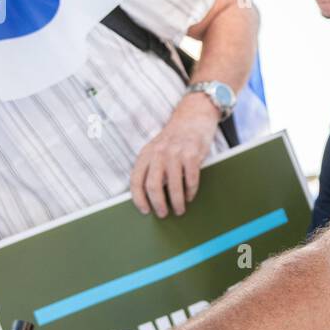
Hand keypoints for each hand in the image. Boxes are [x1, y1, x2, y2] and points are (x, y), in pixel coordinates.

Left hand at [129, 95, 218, 217]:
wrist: (193, 115)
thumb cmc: (174, 138)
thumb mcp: (156, 149)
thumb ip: (151, 167)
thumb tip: (150, 196)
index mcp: (146, 153)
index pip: (136, 180)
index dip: (138, 198)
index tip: (144, 210)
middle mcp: (158, 153)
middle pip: (153, 185)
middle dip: (158, 204)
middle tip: (162, 214)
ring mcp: (176, 153)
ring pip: (173, 186)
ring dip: (177, 202)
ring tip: (179, 210)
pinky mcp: (192, 154)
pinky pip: (190, 179)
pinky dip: (191, 191)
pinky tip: (190, 196)